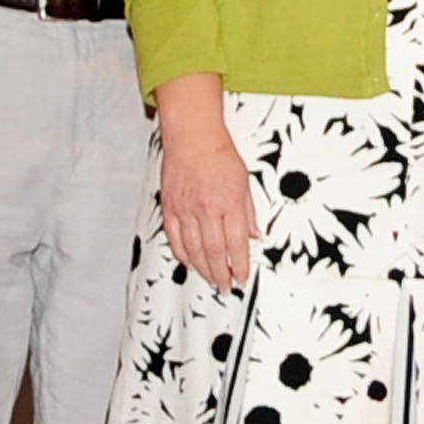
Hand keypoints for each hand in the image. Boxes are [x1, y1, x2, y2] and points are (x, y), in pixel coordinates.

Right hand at [160, 125, 258, 292]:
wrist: (192, 137)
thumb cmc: (220, 155)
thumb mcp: (245, 182)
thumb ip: (248, 213)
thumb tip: (253, 237)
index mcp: (229, 203)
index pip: (236, 243)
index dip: (239, 265)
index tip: (242, 277)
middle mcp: (206, 209)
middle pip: (214, 251)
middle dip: (221, 274)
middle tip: (226, 286)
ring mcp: (185, 209)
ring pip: (193, 249)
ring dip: (203, 268)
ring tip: (210, 279)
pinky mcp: (170, 207)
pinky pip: (175, 238)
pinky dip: (182, 254)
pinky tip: (189, 262)